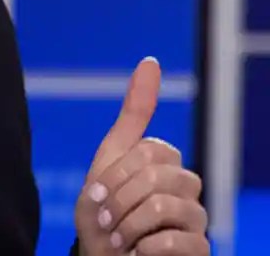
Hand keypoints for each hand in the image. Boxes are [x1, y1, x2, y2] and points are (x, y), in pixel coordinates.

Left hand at [75, 57, 208, 254]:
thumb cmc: (103, 217)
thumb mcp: (108, 162)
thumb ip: (134, 115)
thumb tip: (151, 60)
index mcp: (165, 162)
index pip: (148, 150)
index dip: (115, 174)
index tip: (96, 193)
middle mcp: (186, 187)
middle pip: (156, 175)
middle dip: (117, 200)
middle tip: (104, 222)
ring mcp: (196, 219)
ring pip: (165, 206)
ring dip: (127, 226)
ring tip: (117, 240)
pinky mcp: (200, 250)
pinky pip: (178, 242)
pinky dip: (144, 249)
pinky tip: (137, 254)